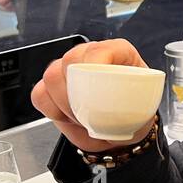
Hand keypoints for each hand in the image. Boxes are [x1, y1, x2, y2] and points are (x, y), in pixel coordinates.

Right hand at [30, 39, 152, 153]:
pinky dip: (51, 110)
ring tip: (81, 117)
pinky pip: (40, 94)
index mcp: (118, 53)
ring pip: (52, 77)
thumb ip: (129, 103)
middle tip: (90, 113)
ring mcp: (69, 69)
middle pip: (71, 61)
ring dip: (65, 103)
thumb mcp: (142, 108)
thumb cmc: (134, 114)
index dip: (96, 67)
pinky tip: (67, 117)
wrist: (121, 131)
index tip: (100, 91)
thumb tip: (112, 105)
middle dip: (78, 93)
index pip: (101, 51)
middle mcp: (91, 56)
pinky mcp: (52, 87)